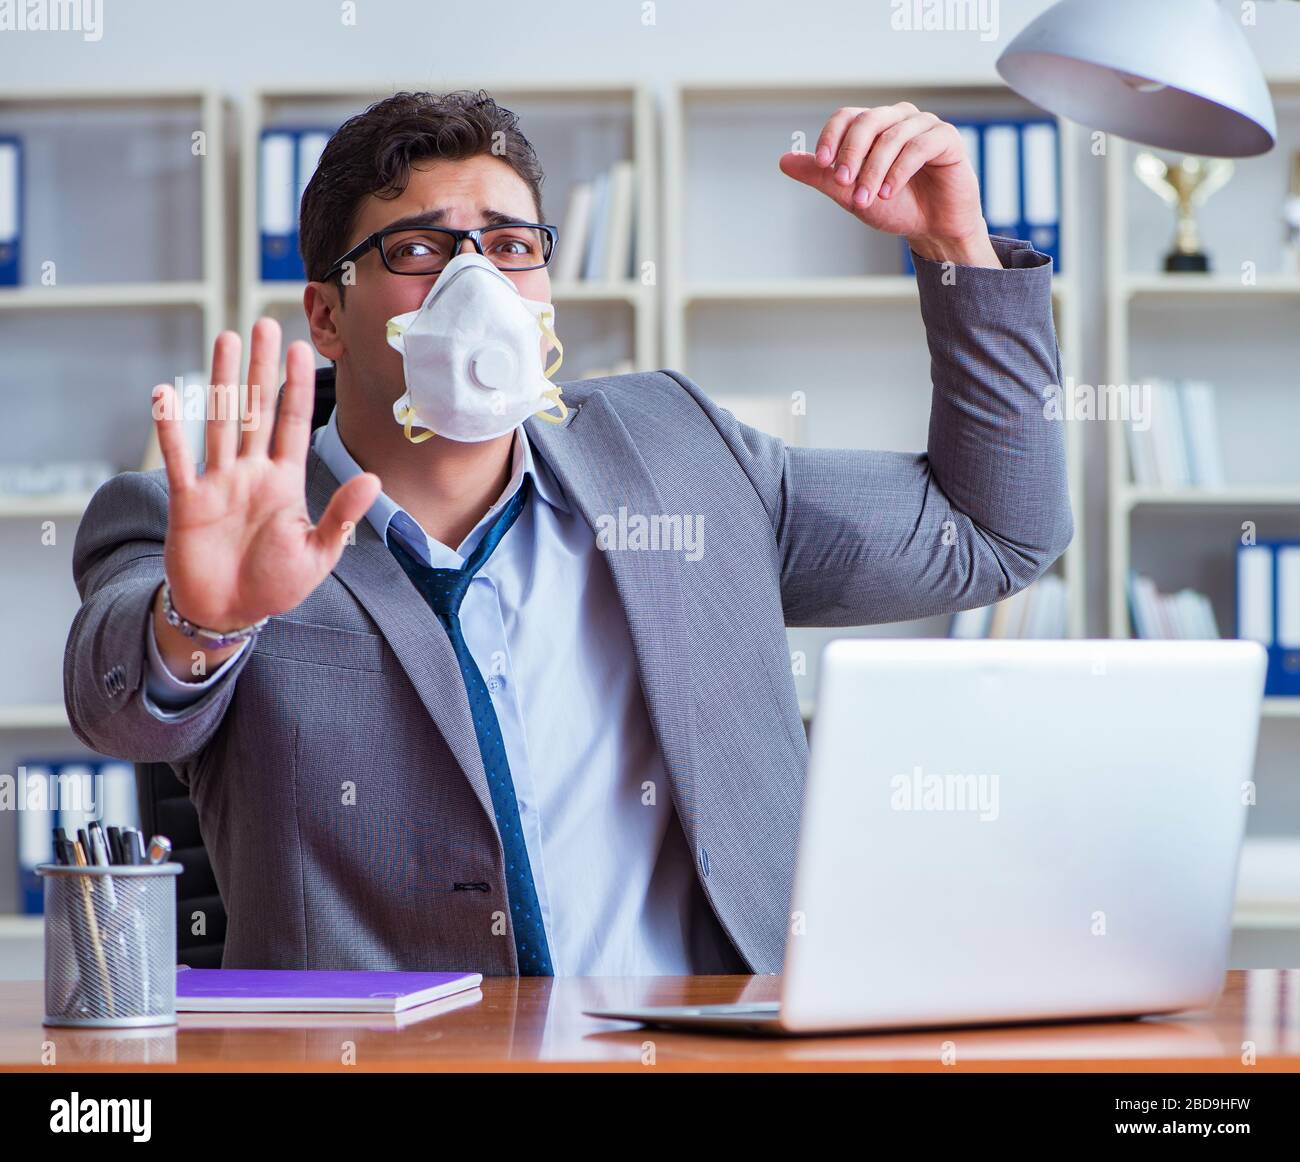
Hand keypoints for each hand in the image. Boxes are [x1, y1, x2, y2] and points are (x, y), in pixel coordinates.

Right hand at [151, 319, 380, 633]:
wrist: (230, 613)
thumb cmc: (275, 585)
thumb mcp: (318, 552)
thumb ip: (341, 515)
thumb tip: (373, 479)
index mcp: (285, 481)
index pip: (291, 423)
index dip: (296, 386)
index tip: (302, 347)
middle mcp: (251, 472)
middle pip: (256, 409)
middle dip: (262, 368)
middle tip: (264, 324)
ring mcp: (219, 482)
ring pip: (221, 421)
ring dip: (223, 381)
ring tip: (226, 340)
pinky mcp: (188, 500)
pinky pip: (178, 459)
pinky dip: (171, 429)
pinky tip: (167, 393)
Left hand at [779, 102, 996, 265]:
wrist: (932, 228)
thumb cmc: (895, 207)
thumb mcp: (850, 193)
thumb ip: (821, 176)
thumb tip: (785, 161)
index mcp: (875, 126)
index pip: (847, 117)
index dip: (832, 136)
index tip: (822, 163)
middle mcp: (898, 119)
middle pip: (867, 121)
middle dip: (851, 154)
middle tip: (844, 183)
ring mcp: (924, 125)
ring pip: (892, 136)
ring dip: (874, 170)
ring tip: (866, 199)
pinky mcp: (946, 138)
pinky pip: (919, 145)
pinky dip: (899, 171)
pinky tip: (888, 192)